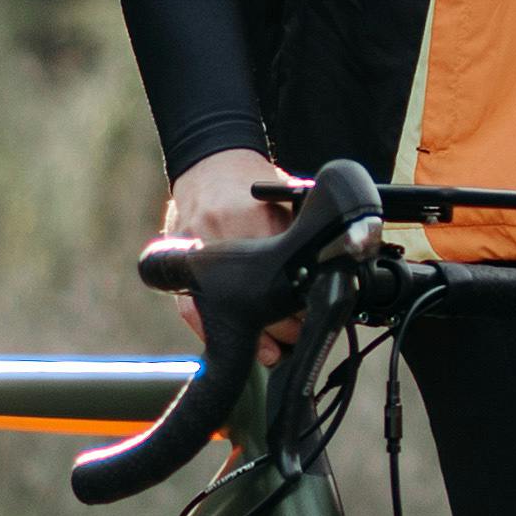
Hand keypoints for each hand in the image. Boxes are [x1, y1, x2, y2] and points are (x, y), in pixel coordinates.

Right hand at [155, 146, 307, 355]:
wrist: (208, 164)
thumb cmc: (250, 185)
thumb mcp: (286, 196)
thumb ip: (302, 226)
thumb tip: (337, 256)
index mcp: (254, 220)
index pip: (284, 276)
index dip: (301, 305)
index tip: (314, 317)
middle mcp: (223, 238)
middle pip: (257, 301)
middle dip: (284, 327)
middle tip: (299, 336)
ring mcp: (196, 254)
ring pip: (225, 311)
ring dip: (253, 338)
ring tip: (274, 352)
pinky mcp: (178, 264)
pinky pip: (191, 309)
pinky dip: (212, 333)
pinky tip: (233, 347)